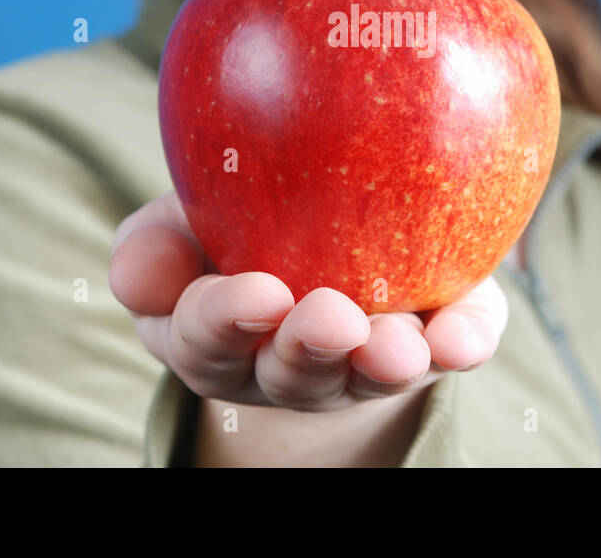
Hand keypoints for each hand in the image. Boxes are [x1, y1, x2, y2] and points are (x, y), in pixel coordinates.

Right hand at [109, 193, 507, 411]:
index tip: (256, 291)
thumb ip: (154, 248)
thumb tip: (135, 277)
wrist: (319, 235)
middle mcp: (291, 364)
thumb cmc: (233, 228)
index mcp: (217, 337)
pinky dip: (461, 342)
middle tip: (331, 319)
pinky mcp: (433, 336)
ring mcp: (364, 359)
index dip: (226, 320)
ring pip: (372, 373)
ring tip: (398, 344)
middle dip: (312, 349)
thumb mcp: (179, 228)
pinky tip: (465, 335)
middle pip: (295, 372)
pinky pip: (450, 346)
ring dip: (385, 362)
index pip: (207, 339)